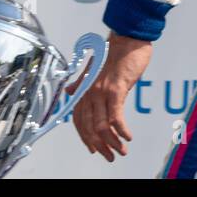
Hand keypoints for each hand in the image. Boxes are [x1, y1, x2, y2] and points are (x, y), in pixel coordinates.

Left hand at [67, 33, 151, 162]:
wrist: (127, 39)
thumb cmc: (114, 54)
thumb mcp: (95, 70)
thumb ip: (82, 82)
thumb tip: (69, 91)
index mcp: (84, 89)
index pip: (79, 120)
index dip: (85, 137)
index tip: (94, 149)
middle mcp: (89, 92)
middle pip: (89, 126)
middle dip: (100, 145)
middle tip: (110, 157)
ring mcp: (101, 91)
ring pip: (101, 125)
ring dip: (112, 142)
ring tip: (122, 151)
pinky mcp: (115, 89)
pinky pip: (115, 116)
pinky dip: (121, 131)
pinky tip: (127, 137)